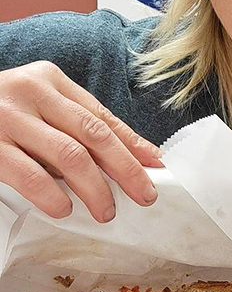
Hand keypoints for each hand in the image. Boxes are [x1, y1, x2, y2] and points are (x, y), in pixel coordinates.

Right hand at [0, 61, 163, 221]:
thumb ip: (79, 124)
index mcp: (49, 80)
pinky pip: (27, 173)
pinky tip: (64, 209)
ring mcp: (7, 117)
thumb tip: (139, 155)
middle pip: (93, 134)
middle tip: (145, 196)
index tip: (156, 168)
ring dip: (94, 188)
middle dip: (126, 169)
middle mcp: (30, 92)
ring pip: (68, 155)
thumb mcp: (39, 106)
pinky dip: (51, 194)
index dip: (133, 144)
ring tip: (107, 211)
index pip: (101, 116)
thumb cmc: (0, 114)